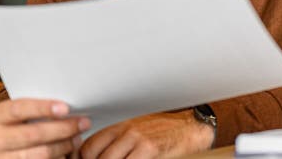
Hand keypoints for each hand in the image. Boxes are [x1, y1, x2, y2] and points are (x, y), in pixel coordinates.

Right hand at [0, 98, 90, 157]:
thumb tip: (70, 103)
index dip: (42, 108)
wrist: (10, 143)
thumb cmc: (25, 120)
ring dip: (64, 145)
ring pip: (40, 154)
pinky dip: (59, 157)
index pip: (19, 109)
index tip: (65, 108)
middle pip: (32, 134)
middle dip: (61, 129)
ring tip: (78, 138)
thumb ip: (41, 107)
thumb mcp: (27, 110)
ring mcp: (3, 158)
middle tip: (84, 123)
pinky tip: (69, 150)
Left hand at [79, 110, 213, 157]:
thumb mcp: (137, 132)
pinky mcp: (150, 149)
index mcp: (120, 126)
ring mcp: (137, 139)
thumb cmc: (165, 133)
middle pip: (96, 157)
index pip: (89, 147)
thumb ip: (118, 143)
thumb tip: (96, 157)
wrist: (192, 128)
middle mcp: (126, 130)